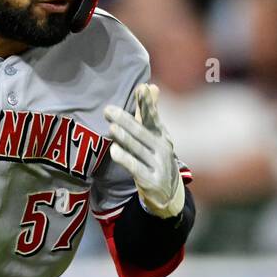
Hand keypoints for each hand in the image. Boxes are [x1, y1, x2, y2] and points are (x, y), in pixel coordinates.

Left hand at [103, 83, 184, 218]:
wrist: (167, 190)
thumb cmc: (155, 156)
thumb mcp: (155, 135)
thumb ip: (150, 112)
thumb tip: (151, 85)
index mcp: (161, 135)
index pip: (153, 117)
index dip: (147, 103)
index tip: (141, 88)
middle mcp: (162, 148)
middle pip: (142, 132)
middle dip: (126, 120)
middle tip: (108, 110)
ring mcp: (158, 164)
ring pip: (138, 150)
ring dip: (125, 138)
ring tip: (112, 128)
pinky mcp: (150, 180)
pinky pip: (136, 168)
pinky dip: (125, 159)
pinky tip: (114, 151)